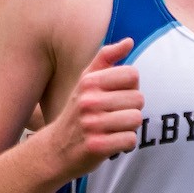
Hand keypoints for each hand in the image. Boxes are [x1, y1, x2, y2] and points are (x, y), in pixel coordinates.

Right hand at [37, 39, 141, 180]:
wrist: (55, 150)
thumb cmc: (77, 112)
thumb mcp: (86, 82)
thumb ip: (106, 58)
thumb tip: (129, 41)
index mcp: (89, 82)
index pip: (132, 75)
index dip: (130, 88)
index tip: (116, 97)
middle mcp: (89, 101)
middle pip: (138, 99)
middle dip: (131, 109)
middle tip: (113, 116)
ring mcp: (91, 124)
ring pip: (136, 119)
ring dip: (129, 127)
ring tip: (112, 129)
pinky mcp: (96, 146)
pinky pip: (130, 139)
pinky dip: (125, 144)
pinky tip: (111, 143)